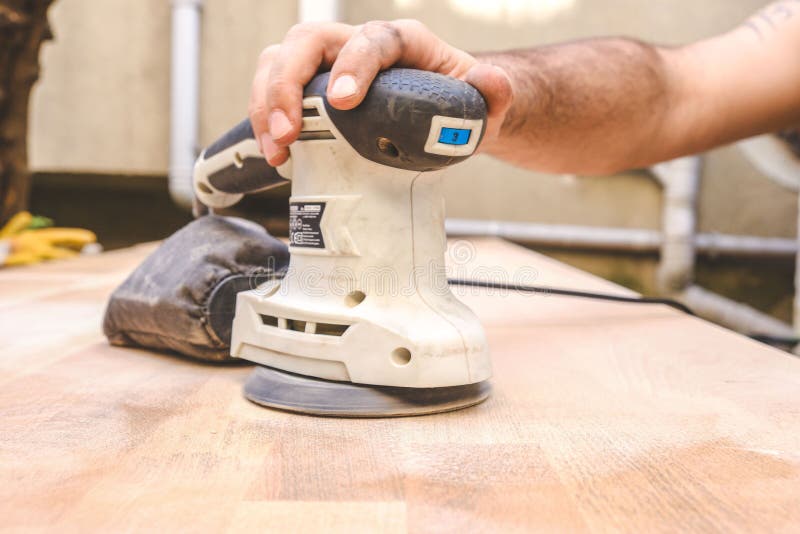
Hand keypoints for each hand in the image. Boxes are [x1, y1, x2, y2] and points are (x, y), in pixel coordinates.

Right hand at [248, 20, 512, 165]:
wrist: (444, 119)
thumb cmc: (460, 109)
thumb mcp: (484, 105)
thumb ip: (493, 93)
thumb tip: (489, 81)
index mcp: (402, 41)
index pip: (372, 39)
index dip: (352, 65)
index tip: (342, 104)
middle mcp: (359, 44)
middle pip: (309, 41)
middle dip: (288, 84)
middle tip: (289, 134)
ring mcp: (330, 65)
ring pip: (279, 59)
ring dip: (266, 103)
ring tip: (277, 151)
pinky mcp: (312, 90)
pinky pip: (275, 90)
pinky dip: (266, 120)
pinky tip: (276, 157)